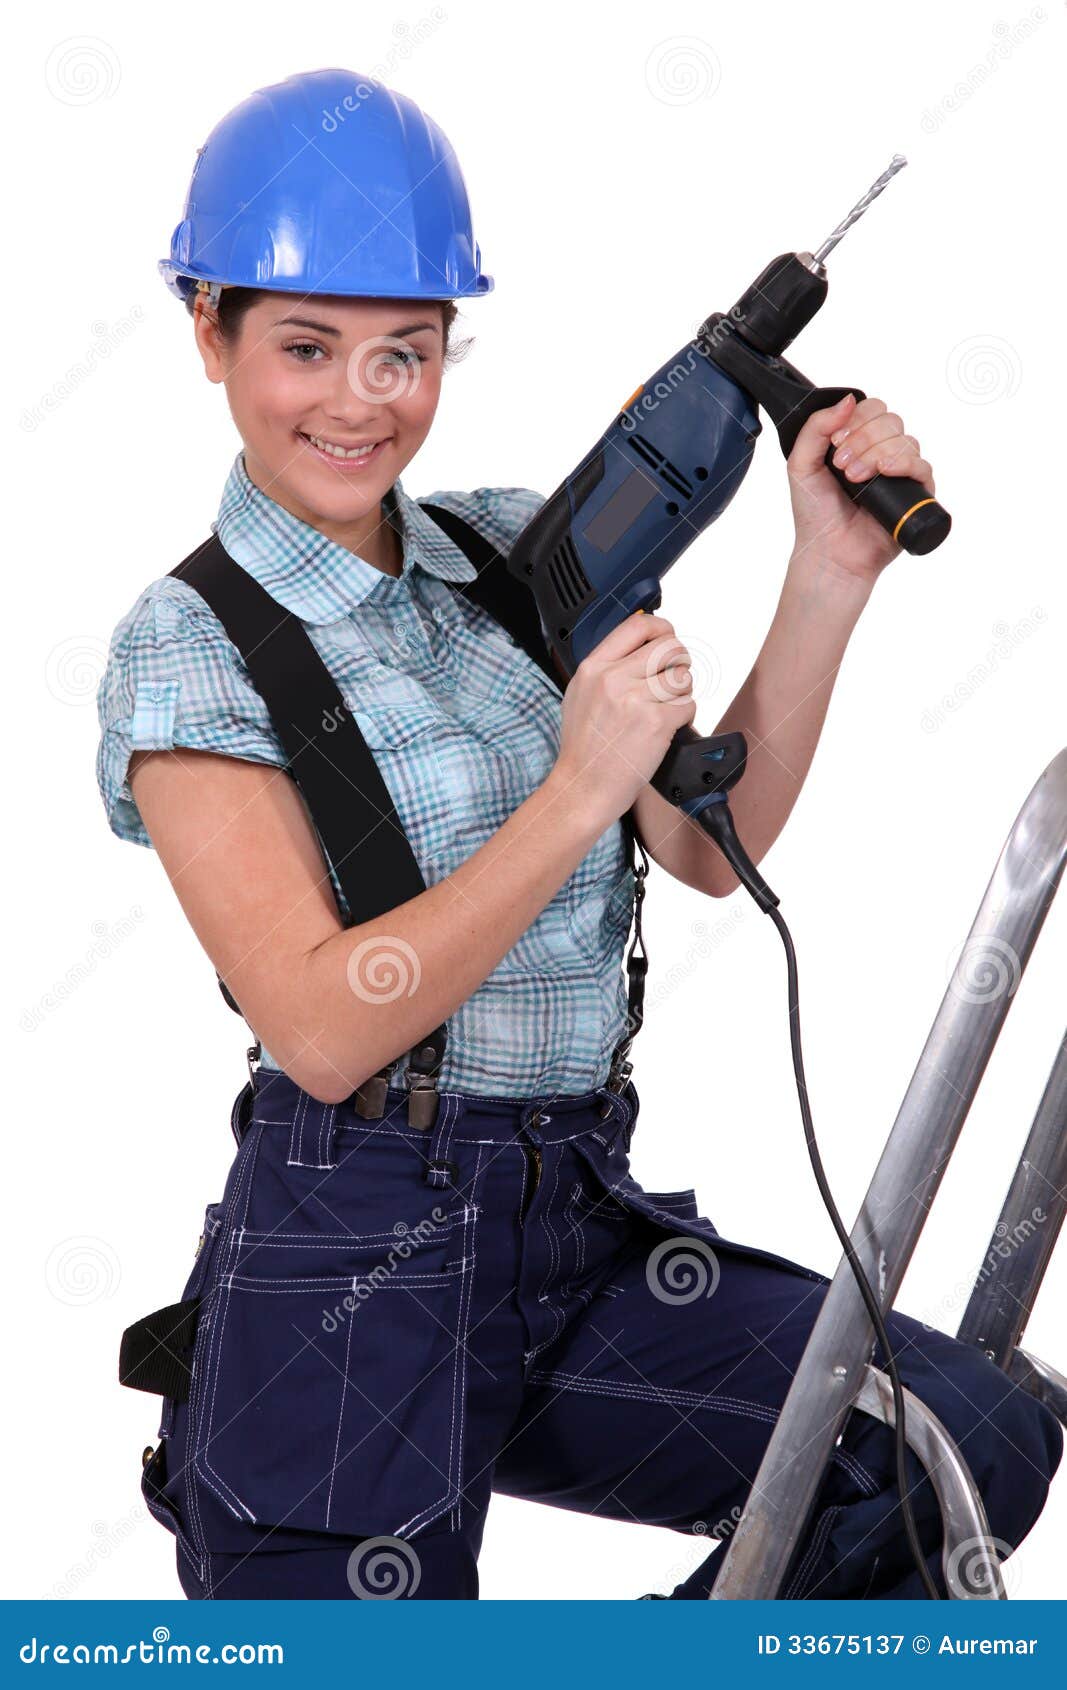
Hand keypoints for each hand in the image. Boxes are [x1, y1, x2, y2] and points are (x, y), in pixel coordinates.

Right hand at [552, 612, 696, 823]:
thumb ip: (607, 668)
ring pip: (683, 677)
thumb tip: (639, 648)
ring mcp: (635, 700)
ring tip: (665, 708)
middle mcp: (613, 679)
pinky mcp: (656, 723)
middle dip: (679, 662)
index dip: (662, 629)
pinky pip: (688, 705)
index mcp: (594, 668)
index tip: (667, 638)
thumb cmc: (583, 749)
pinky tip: (666, 727)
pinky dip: (684, 716)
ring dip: (682, 692)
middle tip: (673, 678)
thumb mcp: (580, 695)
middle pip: (669, 648)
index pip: (638, 625)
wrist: (583, 787)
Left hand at [786, 392, 935, 586]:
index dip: (856, 419)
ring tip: (855, 479)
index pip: (872, 409)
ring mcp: (900, 473)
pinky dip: (904, 464)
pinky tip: (884, 472)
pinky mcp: (916, 493)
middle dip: (863, 439)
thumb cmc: (815, 514)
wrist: (829, 553)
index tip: (836, 442)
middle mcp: (882, 453)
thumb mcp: (801, 465)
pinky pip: (922, 465)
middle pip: (890, 420)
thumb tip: (848, 400)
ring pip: (905, 440)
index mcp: (858, 442)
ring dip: (876, 454)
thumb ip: (816, 428)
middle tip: (841, 466)